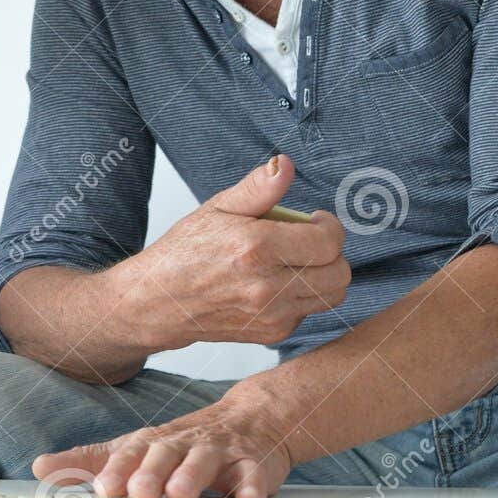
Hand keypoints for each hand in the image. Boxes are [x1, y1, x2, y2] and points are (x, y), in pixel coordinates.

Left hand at [32, 394, 293, 497]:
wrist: (251, 418)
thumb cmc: (183, 443)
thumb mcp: (137, 449)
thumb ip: (90, 461)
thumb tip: (40, 468)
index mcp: (153, 443)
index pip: (130, 453)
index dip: (116, 469)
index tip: (102, 489)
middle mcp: (183, 444)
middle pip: (165, 453)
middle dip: (150, 472)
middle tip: (137, 493)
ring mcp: (221, 452)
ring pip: (206, 459)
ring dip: (193, 474)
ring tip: (181, 493)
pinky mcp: (255, 463)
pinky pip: (255, 473)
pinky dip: (253, 484)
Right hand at [110, 154, 349, 351]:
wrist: (159, 301)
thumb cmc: (185, 252)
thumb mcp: (217, 208)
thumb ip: (257, 187)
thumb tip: (284, 164)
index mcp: (256, 248)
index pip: (328, 242)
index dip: (330, 226)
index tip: (316, 220)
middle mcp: (267, 286)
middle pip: (339, 272)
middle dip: (330, 251)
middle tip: (307, 240)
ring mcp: (271, 314)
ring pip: (331, 295)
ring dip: (322, 275)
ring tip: (294, 261)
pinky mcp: (271, 333)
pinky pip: (309, 311)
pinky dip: (302, 295)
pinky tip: (276, 282)